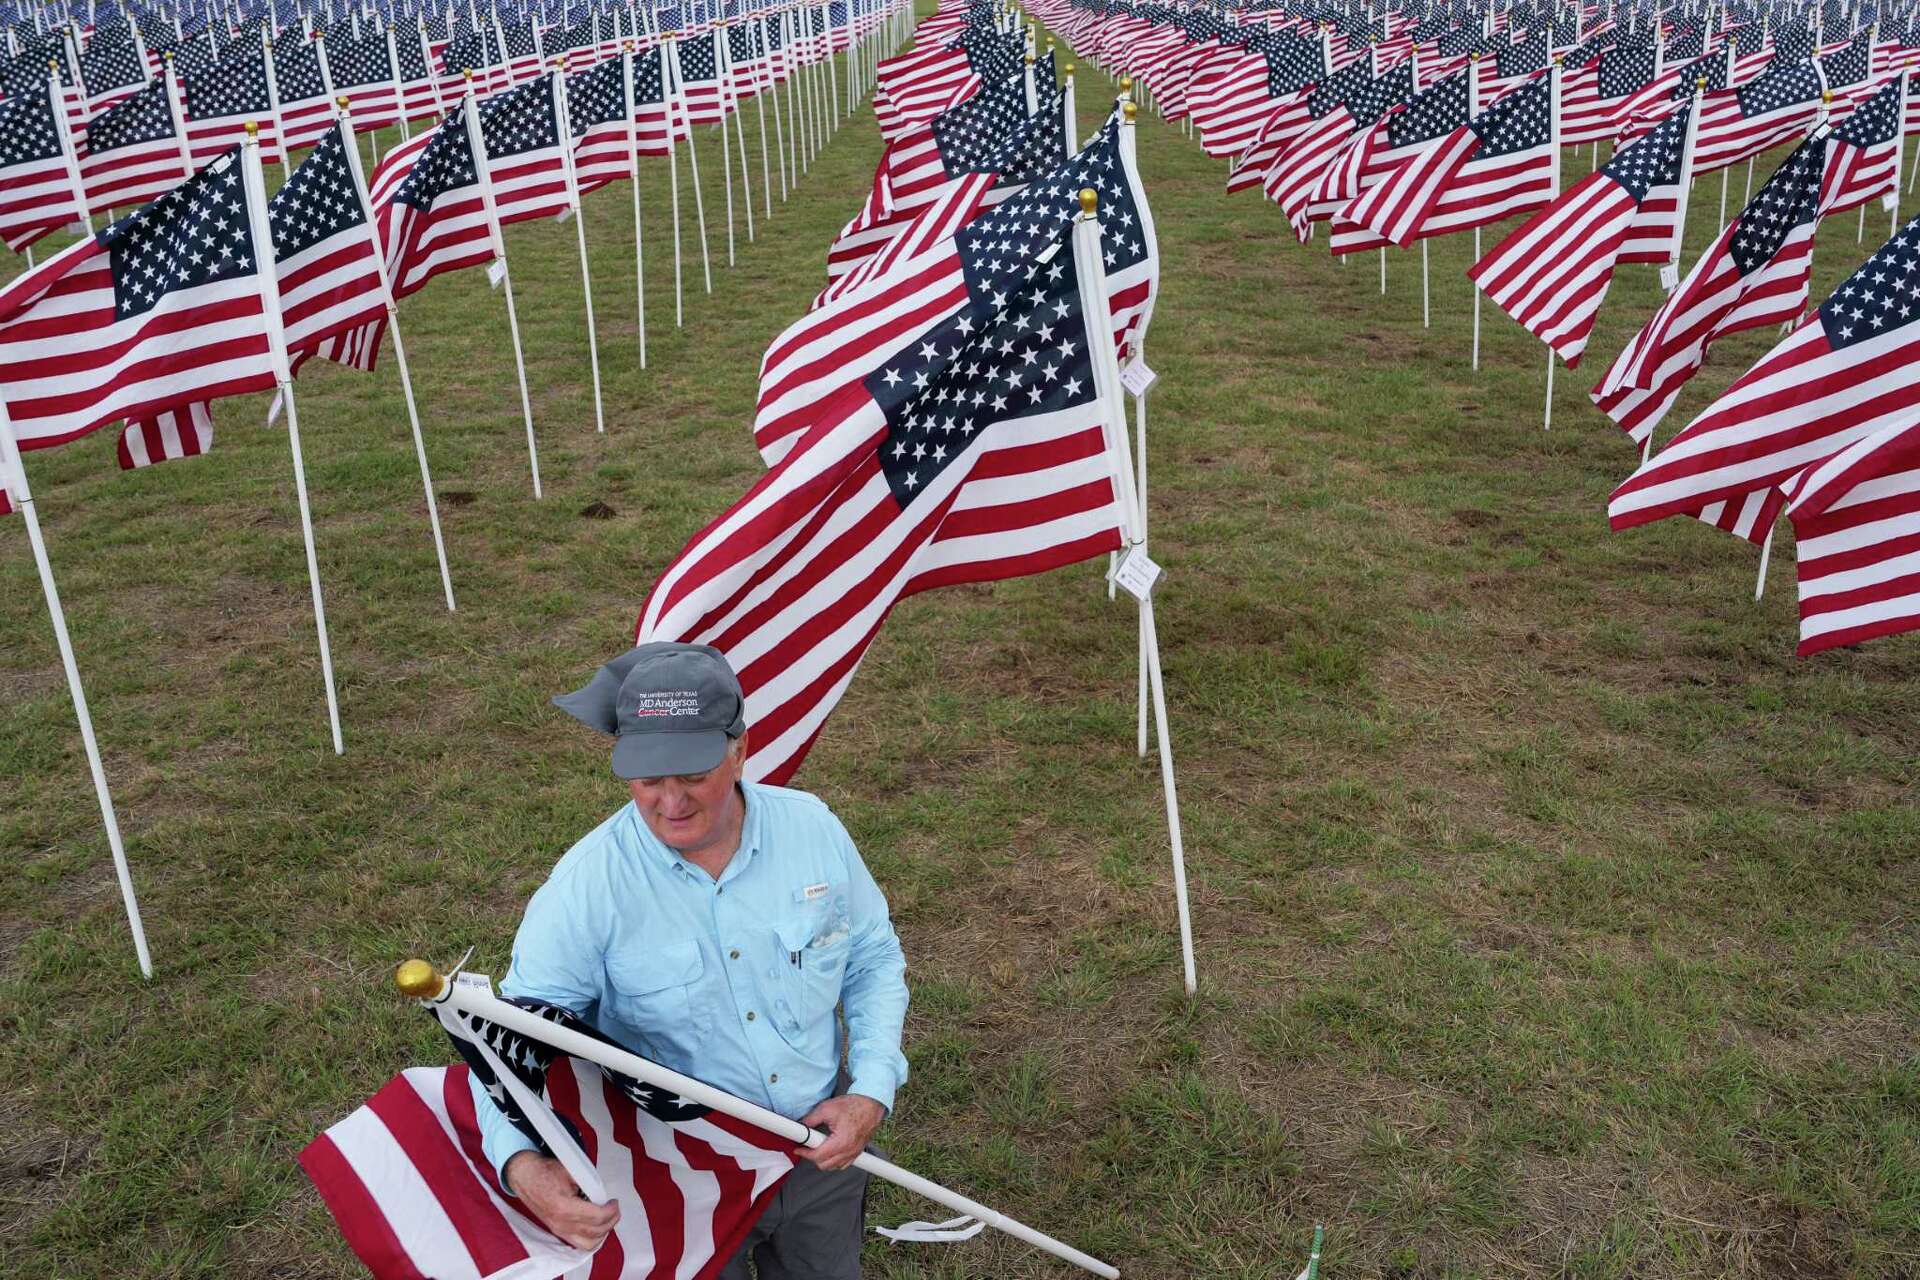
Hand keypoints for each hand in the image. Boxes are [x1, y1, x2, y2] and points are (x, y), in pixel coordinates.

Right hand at [503, 1152, 620, 1249]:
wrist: (524, 1176)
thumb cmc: (544, 1172)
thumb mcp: (570, 1171)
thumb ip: (589, 1184)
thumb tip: (603, 1193)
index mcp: (564, 1207)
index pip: (596, 1217)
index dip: (611, 1210)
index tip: (614, 1202)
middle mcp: (560, 1223)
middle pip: (595, 1232)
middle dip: (611, 1221)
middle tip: (615, 1209)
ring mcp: (558, 1230)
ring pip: (588, 1243)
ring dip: (603, 1232)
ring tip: (608, 1218)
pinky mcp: (557, 1231)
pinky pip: (579, 1243)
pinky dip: (592, 1238)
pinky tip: (597, 1226)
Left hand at [795, 1094, 885, 1170]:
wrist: (871, 1104)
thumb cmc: (854, 1105)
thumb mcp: (827, 1108)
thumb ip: (811, 1119)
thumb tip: (802, 1125)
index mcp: (840, 1142)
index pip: (817, 1156)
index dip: (805, 1153)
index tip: (799, 1149)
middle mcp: (848, 1151)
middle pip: (824, 1165)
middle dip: (813, 1157)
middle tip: (808, 1147)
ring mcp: (854, 1153)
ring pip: (834, 1166)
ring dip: (824, 1160)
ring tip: (819, 1147)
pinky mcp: (858, 1151)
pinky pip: (844, 1164)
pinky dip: (835, 1161)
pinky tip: (831, 1150)